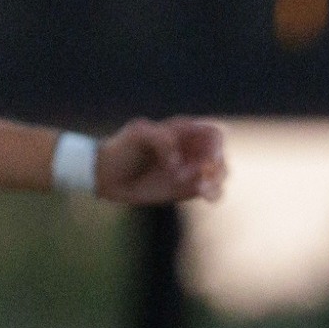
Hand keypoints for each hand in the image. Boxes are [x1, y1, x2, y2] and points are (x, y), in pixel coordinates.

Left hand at [95, 117, 226, 204]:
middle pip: (220, 156)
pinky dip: (214, 194)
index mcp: (184, 131)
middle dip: (216, 167)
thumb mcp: (137, 133)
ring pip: (220, 175)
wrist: (108, 175)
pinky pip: (211, 191)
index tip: (207, 160)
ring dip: (216, 182)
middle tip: (198, 175)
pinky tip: (205, 195)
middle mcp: (192, 150)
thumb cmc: (122, 148)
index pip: (213, 135)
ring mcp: (192, 170)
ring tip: (201, 189)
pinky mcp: (188, 189)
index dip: (216, 147)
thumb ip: (160, 138)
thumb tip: (178, 159)